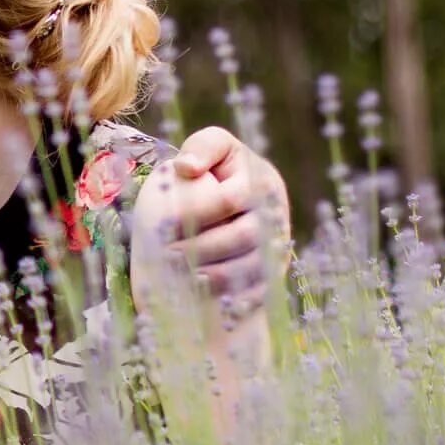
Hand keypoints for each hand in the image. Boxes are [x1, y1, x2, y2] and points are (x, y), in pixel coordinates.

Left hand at [128, 126, 288, 314]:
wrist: (233, 197)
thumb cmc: (215, 168)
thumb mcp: (211, 148)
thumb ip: (202, 148)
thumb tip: (187, 167)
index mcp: (262, 180)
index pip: (232, 198)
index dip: (198, 212)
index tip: (165, 224)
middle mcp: (276, 212)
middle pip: (245, 235)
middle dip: (203, 247)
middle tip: (168, 255)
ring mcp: (278, 242)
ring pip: (254, 265)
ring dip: (217, 274)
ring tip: (185, 275)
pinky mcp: (275, 268)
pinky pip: (261, 289)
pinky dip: (235, 297)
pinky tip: (207, 295)